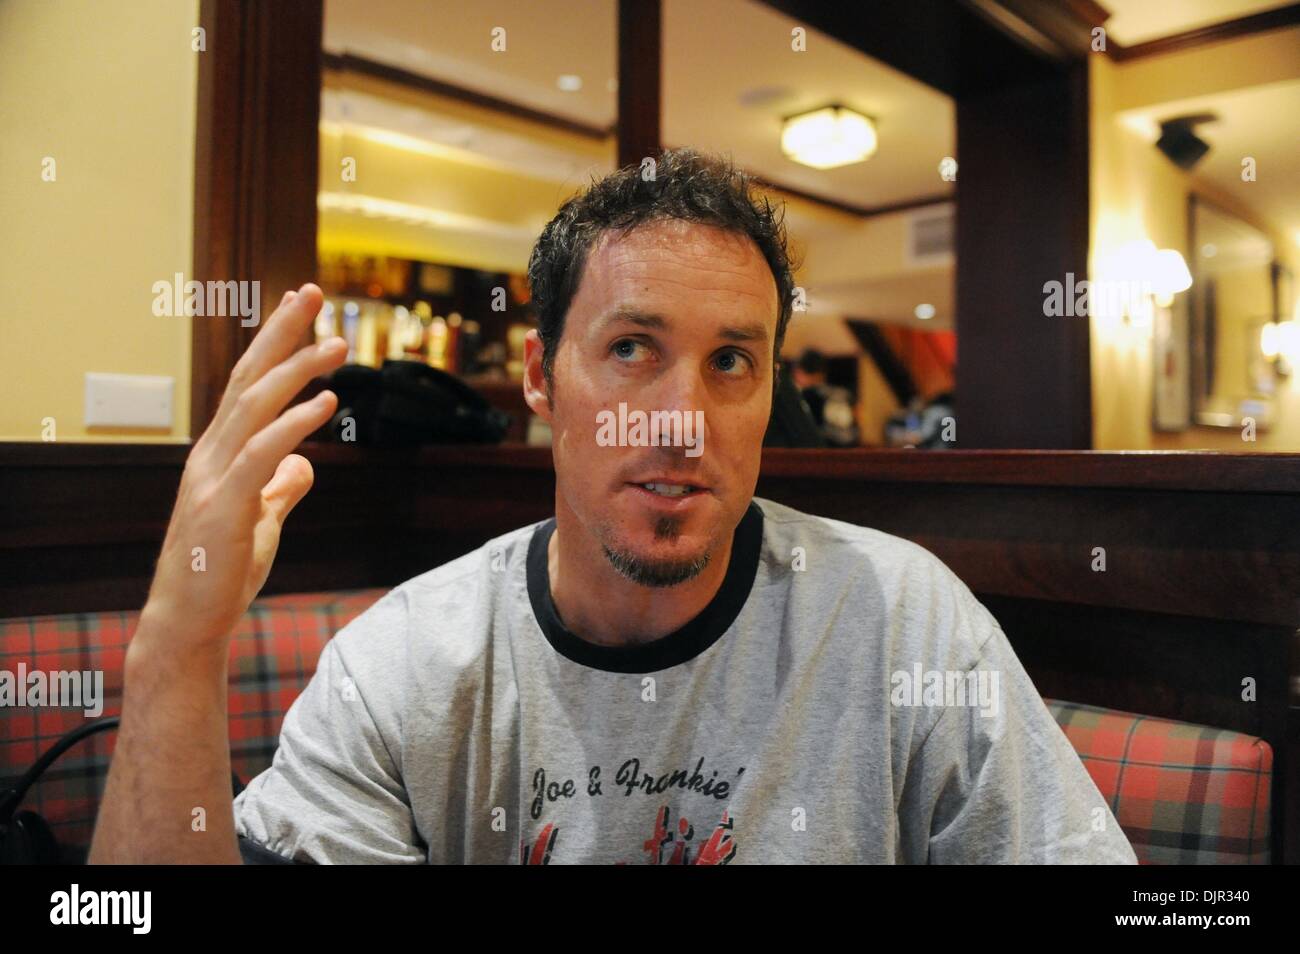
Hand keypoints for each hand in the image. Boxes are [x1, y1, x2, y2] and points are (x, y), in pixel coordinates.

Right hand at [139, 283, 345, 653]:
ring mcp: (214, 478)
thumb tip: (303, 463)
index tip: (302, 309)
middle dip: (281, 333)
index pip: (249, 385)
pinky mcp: (224, 506)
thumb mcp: (262, 520)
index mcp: (220, 453)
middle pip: (248, 379)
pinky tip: (325, 402)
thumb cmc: (222, 572)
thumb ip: (280, 487)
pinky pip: (262, 454)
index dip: (275, 344)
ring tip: (335, 344)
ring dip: (297, 371)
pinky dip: (294, 423)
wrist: (188, 621)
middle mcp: (212, 455)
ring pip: (255, 407)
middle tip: (312, 293)